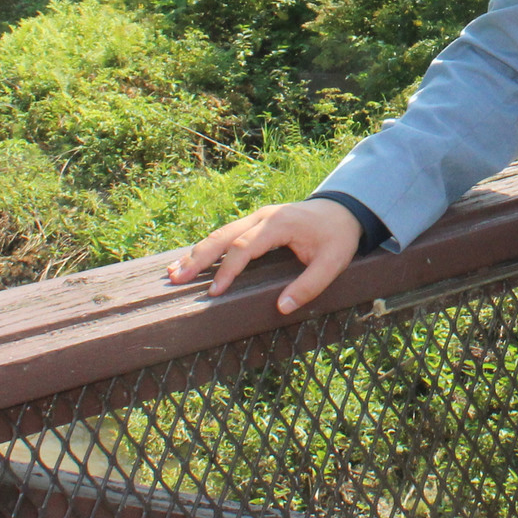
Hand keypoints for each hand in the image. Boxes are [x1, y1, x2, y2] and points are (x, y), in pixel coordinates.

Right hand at [164, 198, 361, 312]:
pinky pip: (227, 234)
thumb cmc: (337, 237)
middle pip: (224, 235)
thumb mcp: (333, 263)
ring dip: (197, 252)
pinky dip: (207, 247)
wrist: (343, 210)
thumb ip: (310, 286)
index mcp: (279, 224)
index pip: (245, 246)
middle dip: (199, 257)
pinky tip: (190, 261)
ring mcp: (257, 218)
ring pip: (221, 233)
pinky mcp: (255, 223)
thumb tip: (282, 307)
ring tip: (174, 272)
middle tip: (176, 278)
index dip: (228, 269)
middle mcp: (263, 217)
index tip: (215, 291)